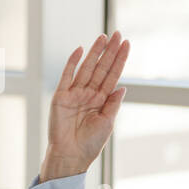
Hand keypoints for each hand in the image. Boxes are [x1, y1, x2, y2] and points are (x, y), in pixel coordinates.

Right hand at [40, 31, 129, 180]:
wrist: (71, 155)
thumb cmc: (90, 143)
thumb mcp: (107, 123)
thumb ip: (113, 104)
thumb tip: (122, 86)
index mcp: (102, 100)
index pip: (113, 75)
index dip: (119, 60)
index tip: (127, 44)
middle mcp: (89, 93)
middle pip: (101, 67)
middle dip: (110, 51)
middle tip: (118, 34)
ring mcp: (75, 93)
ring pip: (87, 67)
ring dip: (95, 52)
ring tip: (103, 37)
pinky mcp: (61, 95)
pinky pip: (67, 75)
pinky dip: (72, 62)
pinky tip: (80, 50)